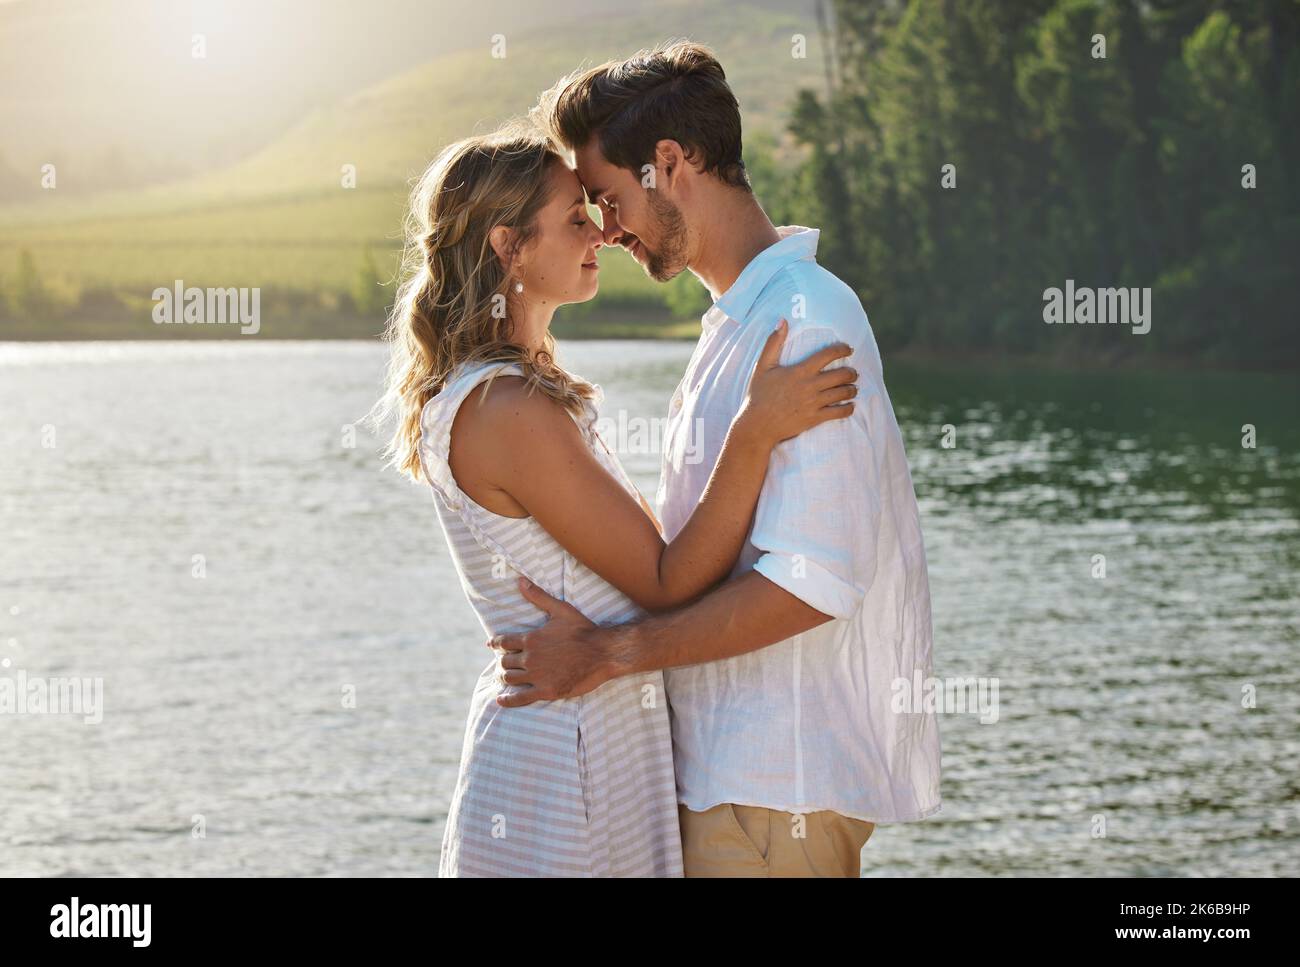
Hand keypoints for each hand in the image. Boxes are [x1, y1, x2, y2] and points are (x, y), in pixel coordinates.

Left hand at [486, 577, 610, 706]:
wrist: (603, 653)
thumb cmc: (584, 630)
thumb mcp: (561, 609)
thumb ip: (538, 596)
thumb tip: (520, 581)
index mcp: (531, 639)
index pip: (504, 642)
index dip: (496, 643)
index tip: (492, 645)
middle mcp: (530, 658)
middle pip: (505, 662)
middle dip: (503, 661)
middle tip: (505, 662)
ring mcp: (537, 676)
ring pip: (510, 678)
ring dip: (505, 677)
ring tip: (506, 677)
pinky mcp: (547, 691)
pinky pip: (520, 698)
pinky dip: (508, 700)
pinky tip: (501, 700)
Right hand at [735, 320, 856, 445]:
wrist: (757, 424)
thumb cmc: (758, 395)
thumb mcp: (762, 366)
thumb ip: (773, 343)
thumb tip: (782, 321)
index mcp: (800, 371)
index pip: (828, 355)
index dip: (842, 349)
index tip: (849, 349)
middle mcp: (810, 386)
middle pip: (841, 374)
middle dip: (851, 372)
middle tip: (853, 372)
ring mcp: (814, 402)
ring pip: (843, 393)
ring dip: (852, 389)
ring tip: (853, 388)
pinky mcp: (815, 418)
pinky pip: (839, 412)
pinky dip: (848, 408)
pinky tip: (849, 406)